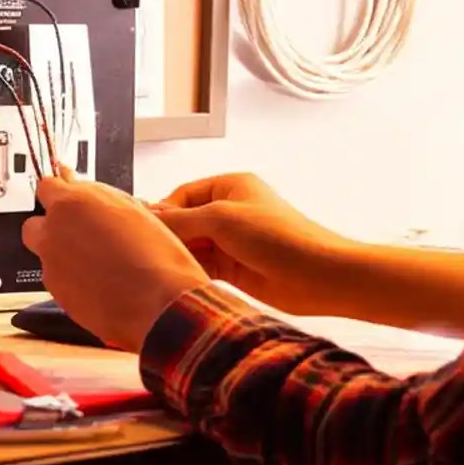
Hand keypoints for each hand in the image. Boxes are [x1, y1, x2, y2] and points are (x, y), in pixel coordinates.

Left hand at [22, 167, 210, 352]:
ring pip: (46, 254)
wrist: (160, 304)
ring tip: (99, 262)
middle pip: (35, 224)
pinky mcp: (58, 295)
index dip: (60, 194)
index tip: (70, 199)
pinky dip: (73, 279)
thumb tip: (84, 190)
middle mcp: (53, 233)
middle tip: (82, 233)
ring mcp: (52, 266)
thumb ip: (98, 197)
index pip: (46, 186)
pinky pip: (58, 280)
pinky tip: (100, 283)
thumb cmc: (156, 257)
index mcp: (71, 204)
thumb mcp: (132, 210)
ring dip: (64, 254)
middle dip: (53, 227)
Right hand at [150, 173, 355, 313]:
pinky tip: (177, 278)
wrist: (318, 276)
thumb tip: (148, 218)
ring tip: (158, 267)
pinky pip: (203, 265)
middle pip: (185, 221)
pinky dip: (191, 270)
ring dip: (180, 254)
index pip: (183, 195)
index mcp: (230, 187)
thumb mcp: (222, 219)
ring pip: (193, 245)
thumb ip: (182, 219)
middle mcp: (230, 211)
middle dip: (170, 235)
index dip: (164, 211)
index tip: (146, 231)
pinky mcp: (235, 268)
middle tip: (147, 252)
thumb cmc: (279, 237)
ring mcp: (232, 240)